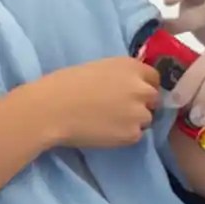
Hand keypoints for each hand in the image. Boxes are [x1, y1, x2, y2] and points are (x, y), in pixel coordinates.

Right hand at [24, 57, 161, 148]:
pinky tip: (105, 132)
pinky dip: (124, 136)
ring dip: (134, 121)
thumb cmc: (66, 84)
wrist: (50, 109)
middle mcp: (142, 88)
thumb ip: (121, 76)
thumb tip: (129, 84)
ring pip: (146, 118)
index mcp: (132, 67)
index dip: (143, 86)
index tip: (132, 94)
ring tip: (109, 123)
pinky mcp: (132, 134)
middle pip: (153, 98)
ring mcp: (140, 112)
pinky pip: (135, 135)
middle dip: (141, 104)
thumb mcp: (100, 68)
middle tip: (120, 110)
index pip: (154, 78)